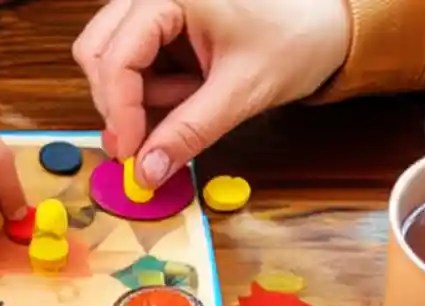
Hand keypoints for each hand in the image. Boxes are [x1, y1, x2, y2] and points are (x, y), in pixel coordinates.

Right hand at [73, 0, 350, 186]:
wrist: (326, 27)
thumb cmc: (295, 40)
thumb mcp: (241, 92)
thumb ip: (189, 132)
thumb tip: (146, 171)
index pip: (116, 57)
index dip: (119, 112)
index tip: (131, 154)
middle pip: (98, 53)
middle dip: (121, 103)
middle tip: (146, 142)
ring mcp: (153, 6)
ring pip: (109, 61)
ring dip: (141, 96)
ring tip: (194, 97)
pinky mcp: (159, 24)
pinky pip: (133, 64)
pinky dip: (153, 89)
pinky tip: (191, 89)